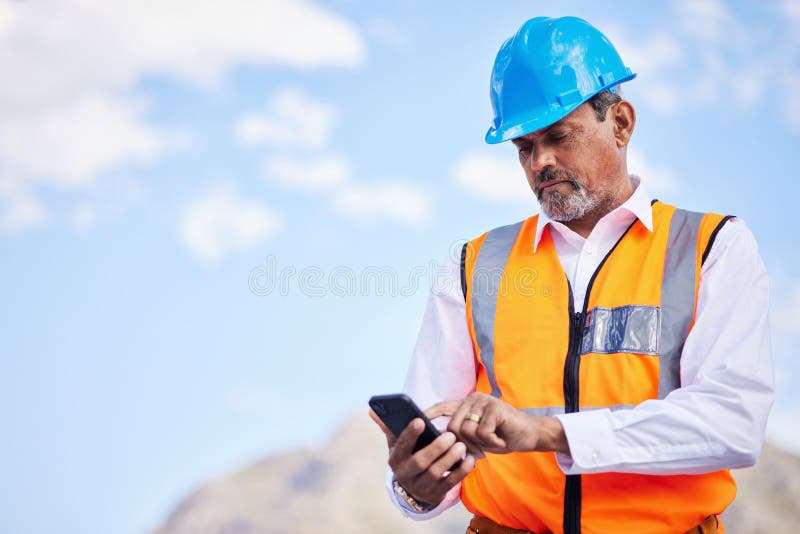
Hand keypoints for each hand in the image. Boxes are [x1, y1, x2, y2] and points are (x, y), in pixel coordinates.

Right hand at [369, 409, 475, 506]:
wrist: (414, 490)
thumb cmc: (407, 459)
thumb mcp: (396, 446)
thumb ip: (388, 427)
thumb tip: (372, 409)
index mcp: (396, 460)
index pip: (401, 446)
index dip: (410, 434)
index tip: (420, 421)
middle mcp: (406, 475)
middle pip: (420, 462)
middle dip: (435, 448)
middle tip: (450, 435)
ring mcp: (422, 486)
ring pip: (436, 473)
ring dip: (450, 458)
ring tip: (461, 445)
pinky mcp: (437, 494)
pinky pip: (451, 483)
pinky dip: (462, 471)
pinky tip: (470, 459)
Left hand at [426, 392, 568, 457]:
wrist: (530, 435)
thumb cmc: (502, 436)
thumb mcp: (478, 438)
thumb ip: (461, 436)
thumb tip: (439, 443)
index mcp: (467, 404)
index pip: (443, 406)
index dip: (429, 414)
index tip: (416, 420)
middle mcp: (473, 399)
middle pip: (453, 427)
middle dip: (465, 444)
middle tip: (480, 450)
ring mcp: (484, 401)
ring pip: (467, 431)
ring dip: (481, 444)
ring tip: (494, 441)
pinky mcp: (495, 408)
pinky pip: (482, 433)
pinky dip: (492, 442)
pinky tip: (502, 439)